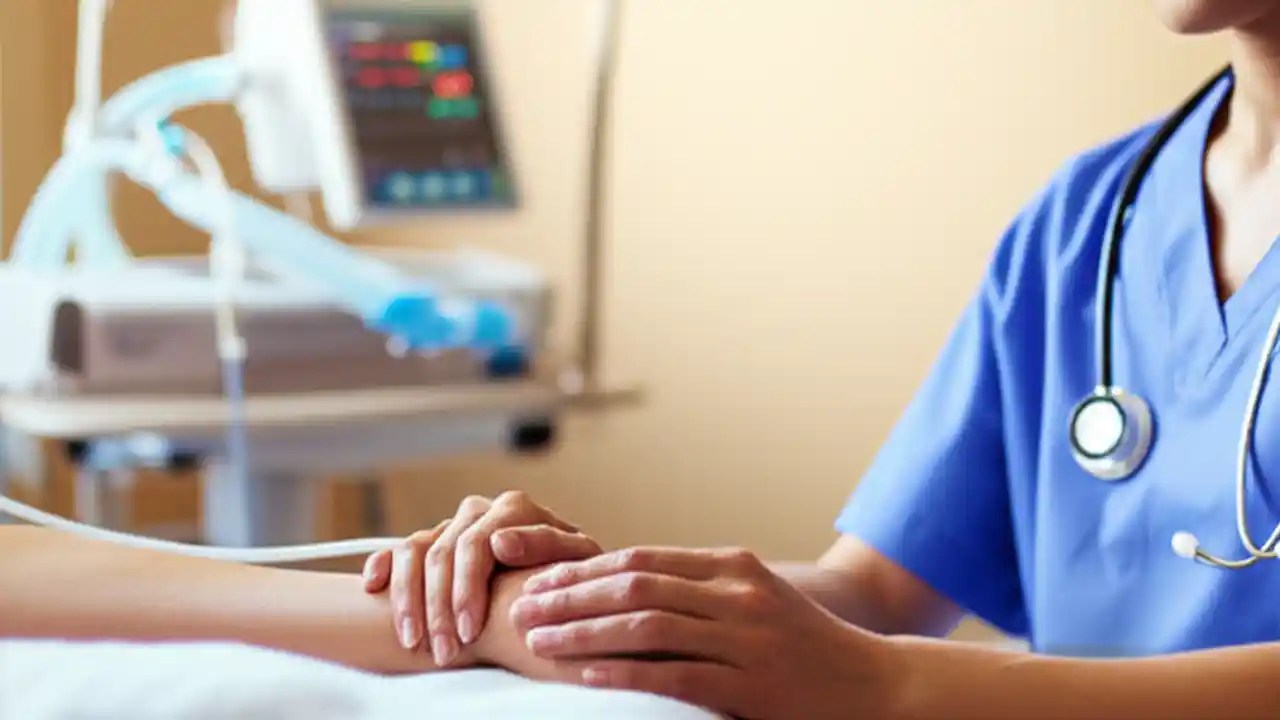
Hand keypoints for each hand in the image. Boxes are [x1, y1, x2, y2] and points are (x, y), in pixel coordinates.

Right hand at [361, 491, 601, 666]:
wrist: (564, 575)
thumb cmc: (574, 570)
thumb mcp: (577, 559)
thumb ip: (545, 545)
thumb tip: (499, 542)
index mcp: (514, 509)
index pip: (475, 546)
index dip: (467, 591)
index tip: (469, 632)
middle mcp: (478, 511)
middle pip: (440, 554)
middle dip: (438, 608)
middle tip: (444, 652)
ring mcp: (452, 525)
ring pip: (413, 551)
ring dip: (407, 599)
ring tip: (412, 642)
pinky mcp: (433, 543)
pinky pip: (397, 549)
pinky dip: (382, 566)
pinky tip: (374, 588)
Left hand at [507, 547, 904, 719]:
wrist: (874, 685)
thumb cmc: (805, 645)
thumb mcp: (755, 599)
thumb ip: (700, 589)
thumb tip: (629, 585)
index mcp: (732, 566)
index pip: (642, 558)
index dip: (585, 567)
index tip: (541, 574)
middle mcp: (737, 593)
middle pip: (635, 584)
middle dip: (572, 594)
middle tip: (525, 603)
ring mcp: (746, 638)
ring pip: (646, 625)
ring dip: (585, 631)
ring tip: (539, 637)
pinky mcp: (752, 684)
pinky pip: (674, 674)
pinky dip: (625, 673)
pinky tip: (585, 676)